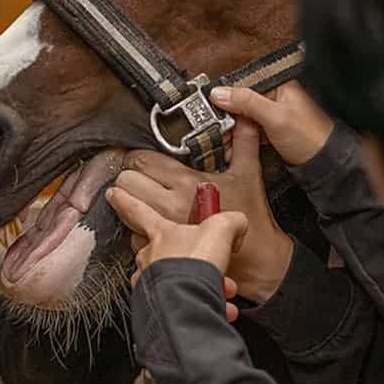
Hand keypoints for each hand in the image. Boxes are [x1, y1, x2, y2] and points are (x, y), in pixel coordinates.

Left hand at [106, 186, 244, 322]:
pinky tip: (220, 308)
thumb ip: (229, 221)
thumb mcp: (219, 229)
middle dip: (191, 259)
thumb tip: (236, 222)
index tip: (112, 193)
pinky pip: (181, 303)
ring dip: (202, 284)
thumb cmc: (194, 264)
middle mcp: (150, 258)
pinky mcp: (157, 307)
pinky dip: (202, 304)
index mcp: (161, 235)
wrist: (187, 302)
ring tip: (222, 290)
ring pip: (177, 280)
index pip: (138, 211)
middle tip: (211, 264)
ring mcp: (151, 283)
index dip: (126, 200)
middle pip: (164, 252)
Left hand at [115, 118, 293, 302]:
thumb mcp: (248, 176)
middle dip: (129, 178)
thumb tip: (244, 117)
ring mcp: (161, 234)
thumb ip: (243, 143)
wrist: (259, 265)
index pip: (141, 160)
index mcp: (186, 184)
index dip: (137, 156)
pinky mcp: (157, 257)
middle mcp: (169, 207)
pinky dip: (138, 232)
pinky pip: (133, 238)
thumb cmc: (255, 222)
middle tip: (138, 178)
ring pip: (124, 212)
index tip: (140, 158)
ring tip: (144, 201)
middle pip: (126, 183)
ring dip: (131, 205)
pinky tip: (153, 228)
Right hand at [210, 80, 334, 166]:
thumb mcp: (275, 116)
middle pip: (239, 101)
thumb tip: (219, 92)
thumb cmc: (310, 137)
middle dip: (226, 117)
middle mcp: (273, 96)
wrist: (325, 164)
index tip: (211, 109)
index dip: (225, 97)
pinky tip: (233, 144)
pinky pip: (247, 128)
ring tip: (224, 140)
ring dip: (231, 129)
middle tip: (218, 129)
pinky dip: (239, 136)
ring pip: (241, 116)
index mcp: (278, 84)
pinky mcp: (269, 128)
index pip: (242, 84)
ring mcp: (270, 112)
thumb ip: (246, 102)